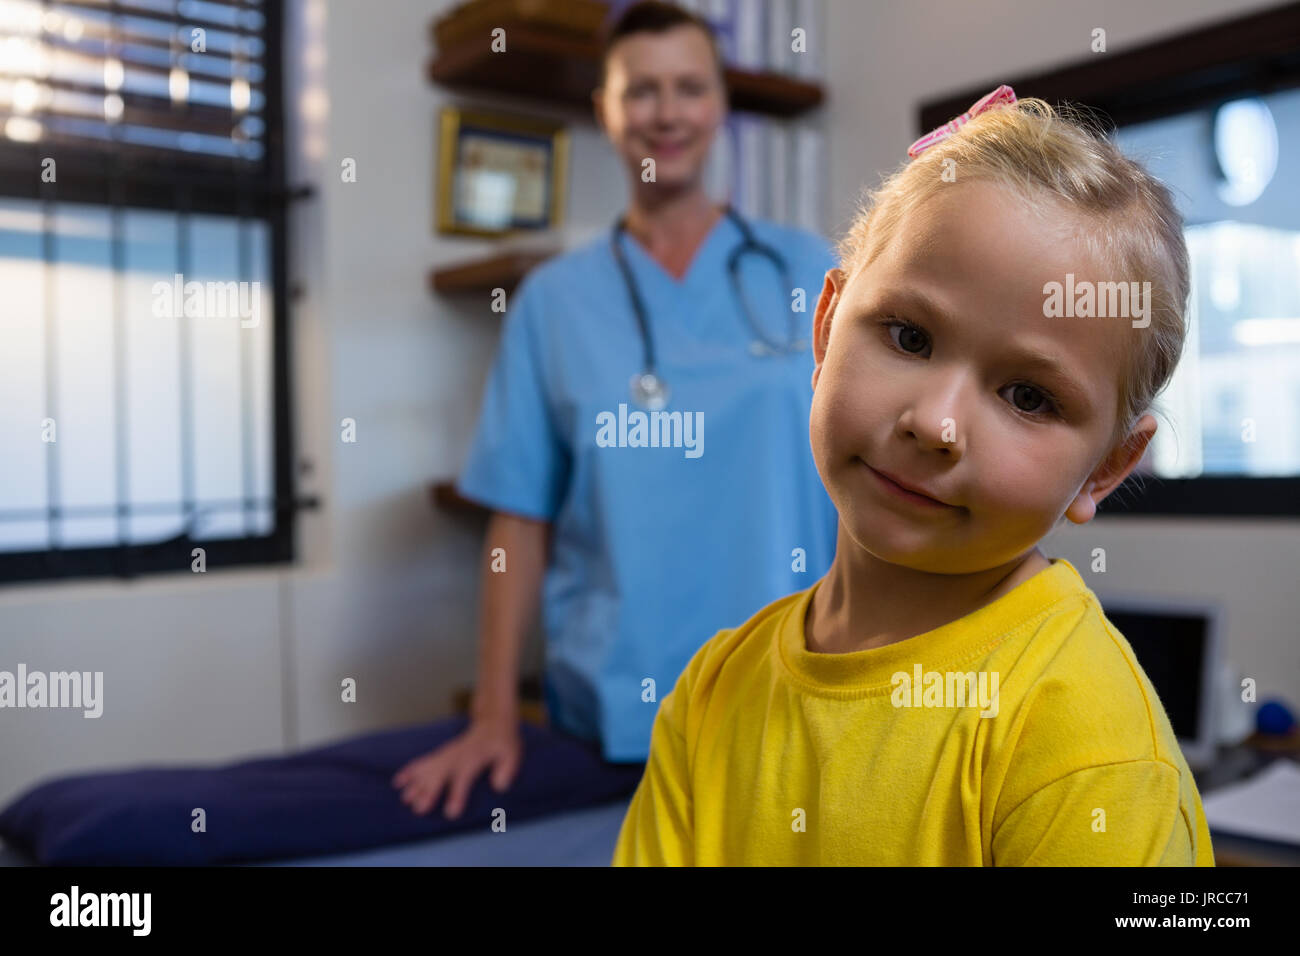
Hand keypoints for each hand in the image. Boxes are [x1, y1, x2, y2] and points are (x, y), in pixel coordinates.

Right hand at [391, 717, 523, 817]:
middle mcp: (457, 756)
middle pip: (440, 774)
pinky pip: (423, 761)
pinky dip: (409, 771)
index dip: (457, 794)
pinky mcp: (441, 754)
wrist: (493, 722)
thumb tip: (500, 786)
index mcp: (474, 758)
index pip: (464, 777)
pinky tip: (398, 782)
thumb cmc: (503, 742)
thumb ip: (507, 769)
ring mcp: (446, 754)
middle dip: (429, 791)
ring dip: (415, 783)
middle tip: (418, 809)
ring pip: (428, 768)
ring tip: (405, 799)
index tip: (451, 813)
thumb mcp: (512, 753)